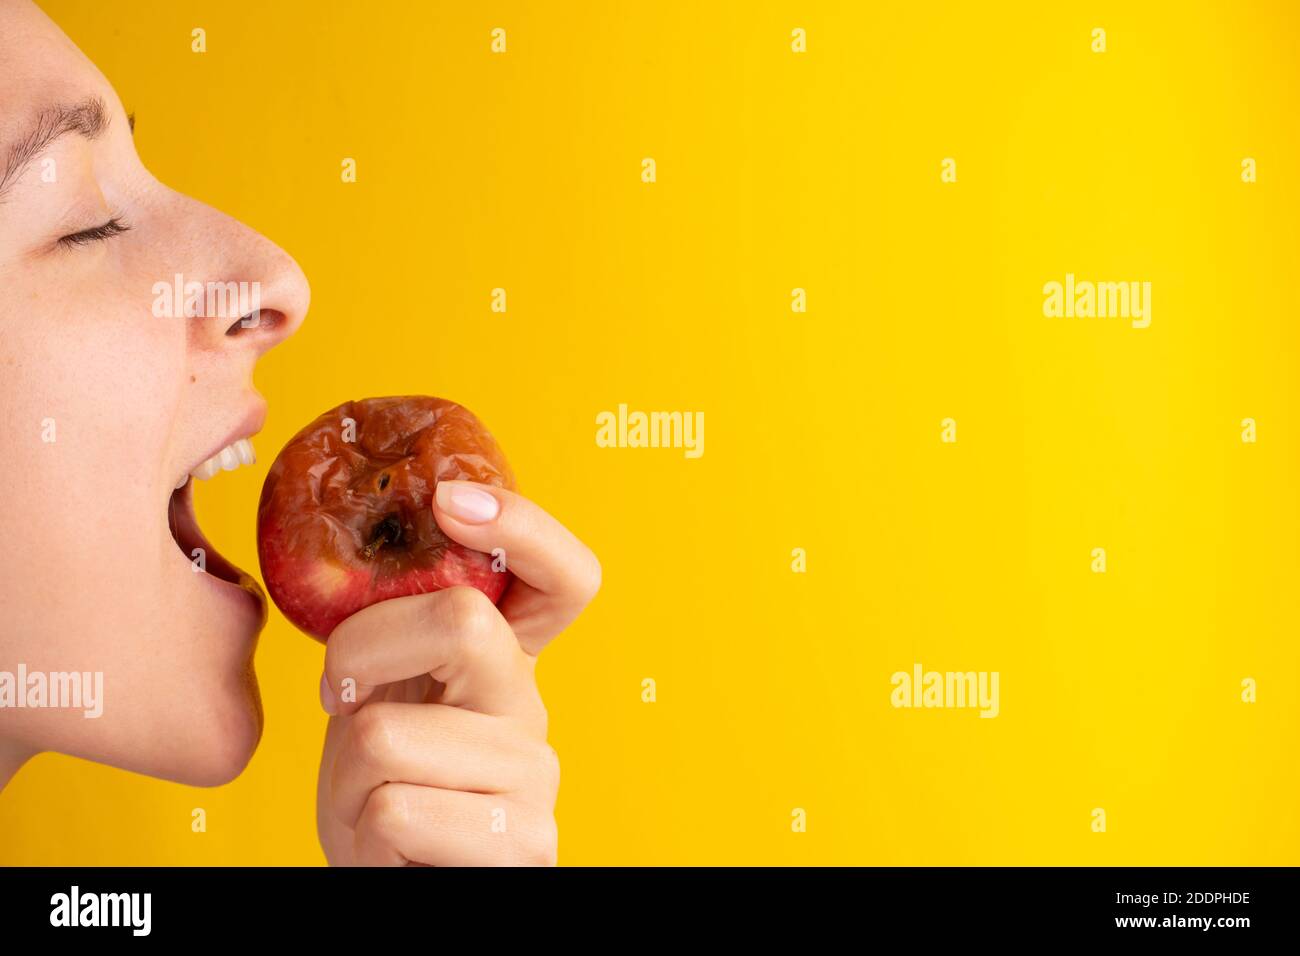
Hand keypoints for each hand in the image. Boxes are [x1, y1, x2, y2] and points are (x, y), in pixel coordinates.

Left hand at [315, 481, 599, 865]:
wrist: (390, 874)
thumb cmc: (381, 780)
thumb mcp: (379, 690)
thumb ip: (388, 628)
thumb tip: (349, 545)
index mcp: (505, 654)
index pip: (562, 575)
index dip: (522, 524)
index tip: (449, 500)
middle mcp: (530, 702)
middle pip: (463, 622)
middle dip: (363, 649)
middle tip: (343, 693)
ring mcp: (536, 773)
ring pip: (388, 736)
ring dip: (344, 777)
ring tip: (370, 798)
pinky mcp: (526, 843)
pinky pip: (398, 810)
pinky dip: (362, 832)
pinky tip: (393, 843)